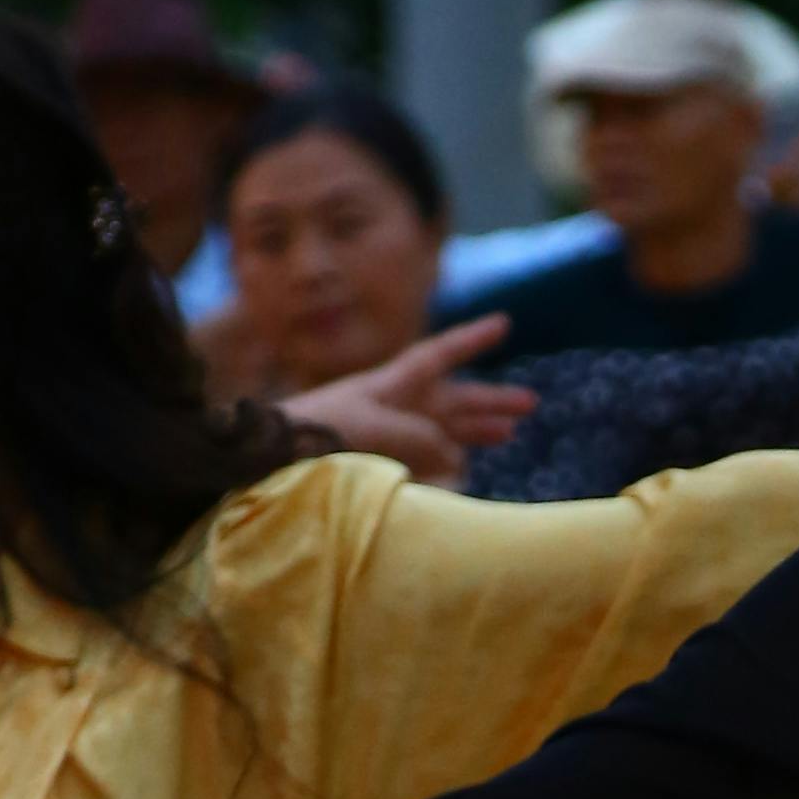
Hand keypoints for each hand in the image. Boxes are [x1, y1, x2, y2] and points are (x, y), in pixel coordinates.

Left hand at [281, 316, 533, 483]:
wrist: (268, 460)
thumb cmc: (316, 433)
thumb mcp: (375, 426)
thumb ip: (422, 438)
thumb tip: (456, 459)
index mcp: (390, 385)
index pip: (439, 355)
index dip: (471, 340)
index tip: (504, 323)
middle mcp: (393, 408)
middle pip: (451, 399)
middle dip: (490, 400)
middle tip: (530, 403)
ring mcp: (388, 438)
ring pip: (444, 431)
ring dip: (477, 432)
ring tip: (508, 434)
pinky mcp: (380, 468)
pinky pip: (426, 465)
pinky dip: (450, 468)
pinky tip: (465, 475)